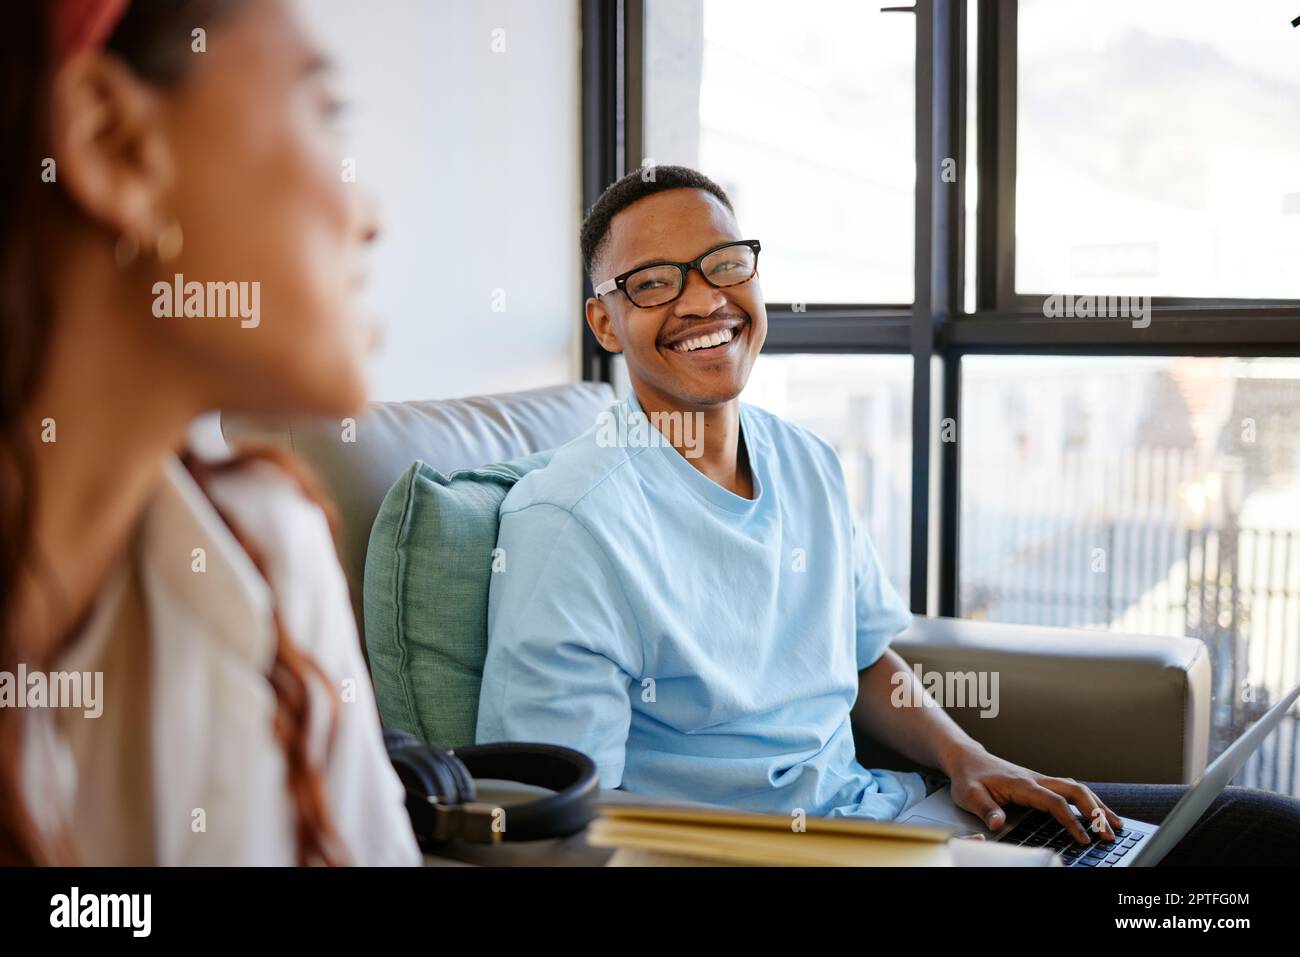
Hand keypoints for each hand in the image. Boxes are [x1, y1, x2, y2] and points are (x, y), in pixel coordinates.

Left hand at [941, 744, 1121, 843]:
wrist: (968, 759)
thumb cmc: (969, 777)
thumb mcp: (969, 794)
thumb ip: (984, 809)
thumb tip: (997, 824)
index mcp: (1021, 784)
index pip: (1053, 802)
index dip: (1070, 821)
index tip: (1083, 839)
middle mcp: (1036, 779)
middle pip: (1074, 791)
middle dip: (1095, 811)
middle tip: (1110, 833)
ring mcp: (1040, 779)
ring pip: (1077, 788)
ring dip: (1098, 805)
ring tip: (1117, 824)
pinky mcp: (1041, 782)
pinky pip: (1070, 790)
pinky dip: (1088, 800)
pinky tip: (1098, 811)